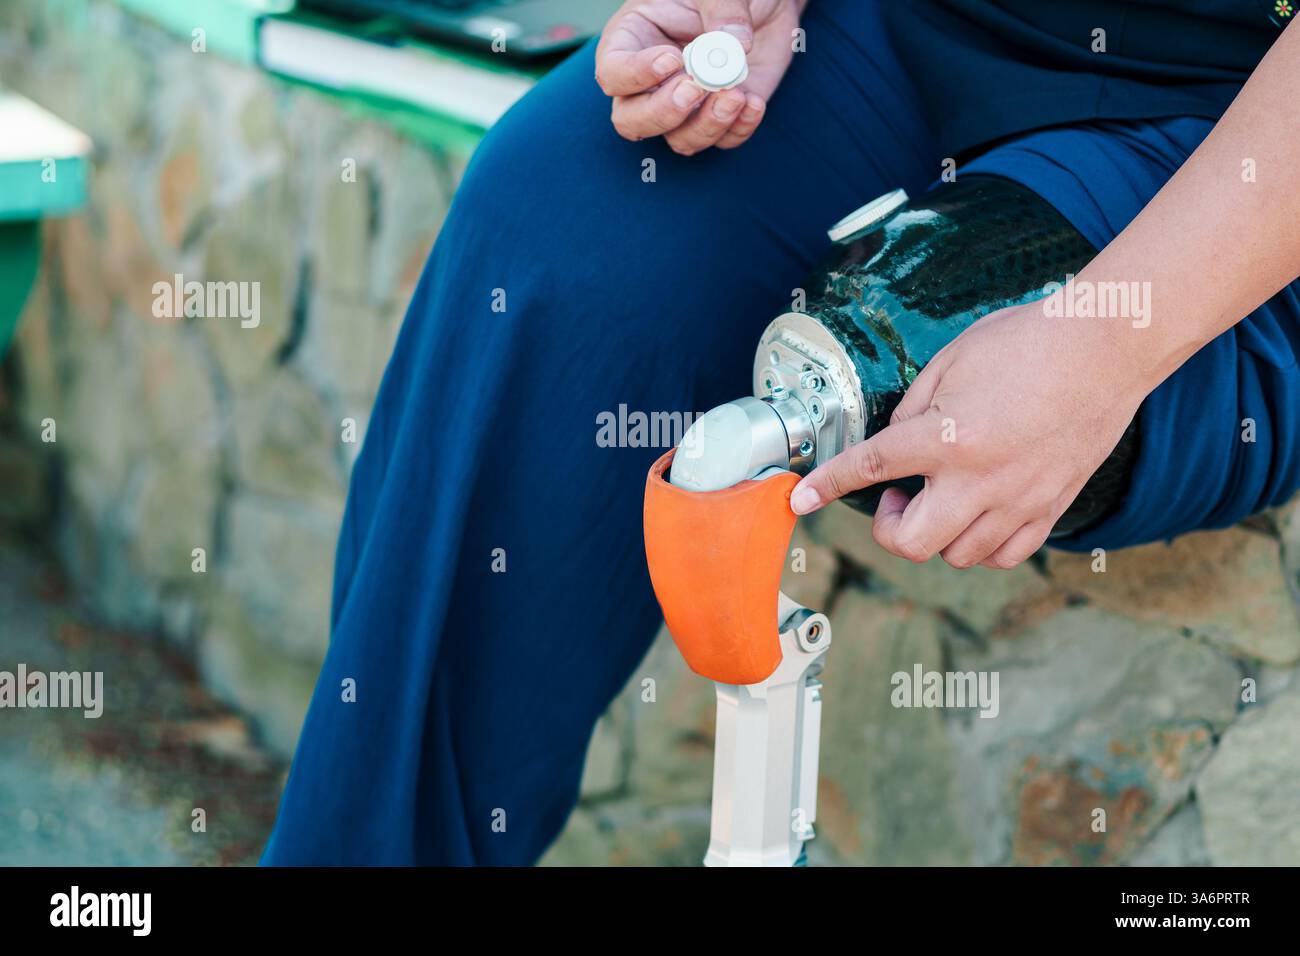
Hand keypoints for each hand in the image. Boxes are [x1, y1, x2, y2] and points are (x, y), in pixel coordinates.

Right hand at [595, 0, 802, 154]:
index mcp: (635, 40)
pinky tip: (754, 101)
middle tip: (694, 89)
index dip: (634, 75)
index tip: (671, 59)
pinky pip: (722, 142)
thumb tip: (735, 43)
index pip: (612, 73)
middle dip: (662, 114)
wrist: (765, 4)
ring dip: (706, 126)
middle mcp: (653, 81)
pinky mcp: (719, 117)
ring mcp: (686, 105)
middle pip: (631, 121)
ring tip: (736, 95)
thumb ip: (722, 8)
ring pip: (678, 140)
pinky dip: (738, 129)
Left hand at [788, 301, 1152, 568]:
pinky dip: (980, 545)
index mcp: (946, 437)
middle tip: (894, 495)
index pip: (869, 468)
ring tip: (941, 497)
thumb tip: (894, 442)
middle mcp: (979, 479)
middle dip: (887, 526)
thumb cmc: (1028, 343)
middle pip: (910, 543)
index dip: (827, 486)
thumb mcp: (950, 361)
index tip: (802, 500)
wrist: (1106, 347)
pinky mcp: (1051, 508)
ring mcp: (1018, 500)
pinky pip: (1004, 555)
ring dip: (935, 533)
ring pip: (956, 556)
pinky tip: (977, 514)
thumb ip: (912, 407)